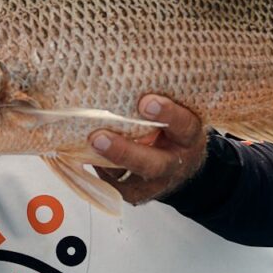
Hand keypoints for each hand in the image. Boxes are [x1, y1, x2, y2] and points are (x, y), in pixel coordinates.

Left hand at [88, 94, 208, 204]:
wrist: (183, 166)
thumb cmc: (173, 130)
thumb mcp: (178, 114)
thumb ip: (158, 102)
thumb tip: (121, 78)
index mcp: (189, 137)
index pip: (184, 126)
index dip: (167, 114)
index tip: (146, 102)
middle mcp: (174, 164)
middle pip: (152, 164)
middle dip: (124, 151)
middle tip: (99, 137)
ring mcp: (154, 185)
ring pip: (128, 179)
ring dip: (103, 163)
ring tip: (84, 146)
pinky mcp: (135, 195)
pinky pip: (113, 184)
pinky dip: (98, 168)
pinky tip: (83, 153)